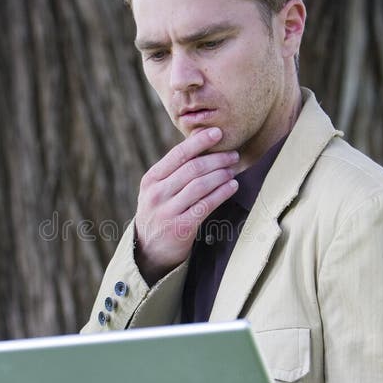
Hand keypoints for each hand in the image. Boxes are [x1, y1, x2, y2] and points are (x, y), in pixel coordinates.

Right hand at [135, 127, 238, 283]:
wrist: (148, 251)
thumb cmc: (160, 213)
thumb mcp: (156, 191)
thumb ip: (174, 172)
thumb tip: (203, 145)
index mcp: (151, 179)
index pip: (178, 154)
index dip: (199, 141)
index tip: (217, 132)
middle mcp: (157, 194)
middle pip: (192, 168)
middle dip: (217, 159)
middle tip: (233, 154)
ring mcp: (168, 211)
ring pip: (200, 185)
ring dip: (221, 175)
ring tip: (233, 170)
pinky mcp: (181, 227)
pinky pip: (206, 205)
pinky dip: (222, 193)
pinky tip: (232, 186)